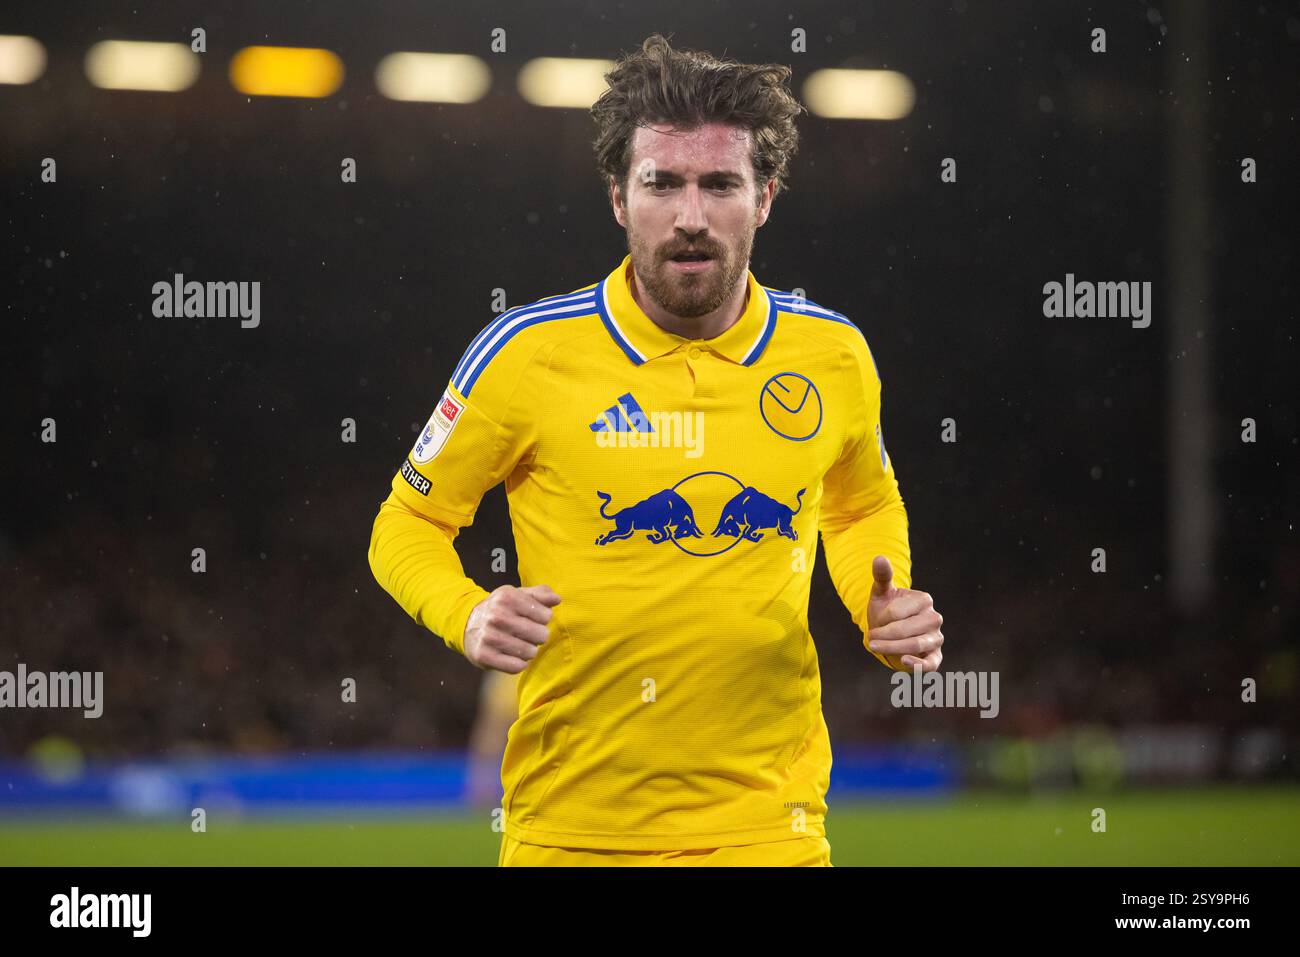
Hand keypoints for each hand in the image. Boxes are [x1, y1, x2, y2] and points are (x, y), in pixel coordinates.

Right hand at [464, 584, 560, 672]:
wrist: (468, 624)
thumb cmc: (501, 609)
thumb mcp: (518, 595)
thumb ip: (540, 594)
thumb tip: (557, 599)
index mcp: (507, 597)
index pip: (545, 615)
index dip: (544, 619)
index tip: (535, 619)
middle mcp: (497, 616)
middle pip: (540, 634)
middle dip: (539, 636)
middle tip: (530, 634)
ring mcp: (489, 637)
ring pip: (530, 652)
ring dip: (530, 650)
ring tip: (521, 644)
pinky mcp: (484, 656)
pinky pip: (516, 666)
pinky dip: (519, 663)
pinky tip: (513, 655)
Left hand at [865, 555, 943, 672]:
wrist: (892, 632)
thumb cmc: (886, 610)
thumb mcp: (881, 593)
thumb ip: (882, 576)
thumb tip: (879, 558)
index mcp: (924, 600)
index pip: (898, 611)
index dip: (882, 618)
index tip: (876, 620)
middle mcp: (934, 618)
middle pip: (907, 630)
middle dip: (884, 635)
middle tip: (869, 638)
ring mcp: (936, 638)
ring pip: (916, 645)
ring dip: (892, 648)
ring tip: (873, 646)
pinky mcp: (935, 656)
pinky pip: (930, 664)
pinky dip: (918, 665)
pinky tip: (904, 662)